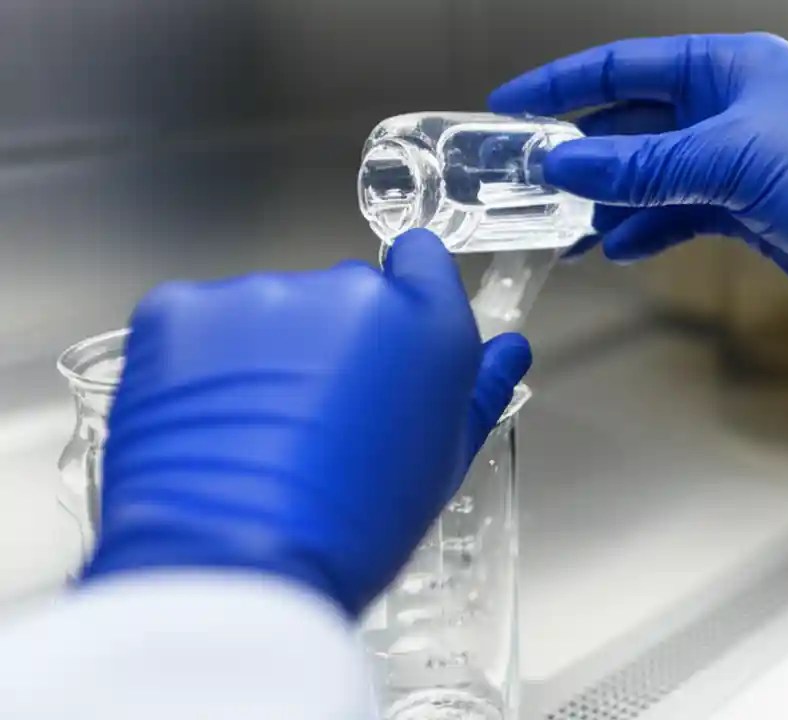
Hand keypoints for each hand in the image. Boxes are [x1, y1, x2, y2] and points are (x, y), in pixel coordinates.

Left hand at [82, 229, 531, 617]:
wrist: (239, 562)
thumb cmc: (357, 526)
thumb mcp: (442, 463)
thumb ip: (478, 390)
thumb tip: (509, 350)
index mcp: (427, 322)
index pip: (422, 258)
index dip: (406, 295)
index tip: (389, 339)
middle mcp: (350, 290)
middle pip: (343, 293)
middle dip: (333, 339)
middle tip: (319, 416)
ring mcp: (262, 294)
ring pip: (269, 311)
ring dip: (264, 352)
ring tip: (258, 432)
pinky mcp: (181, 308)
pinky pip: (197, 322)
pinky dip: (198, 363)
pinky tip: (205, 423)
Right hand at [491, 33, 787, 400]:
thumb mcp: (730, 162)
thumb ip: (642, 167)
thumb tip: (563, 165)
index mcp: (729, 68)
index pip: (626, 67)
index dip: (563, 87)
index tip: (510, 108)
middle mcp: (731, 107)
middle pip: (634, 123)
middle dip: (583, 155)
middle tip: (528, 184)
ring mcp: (741, 161)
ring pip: (653, 175)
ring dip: (609, 202)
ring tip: (564, 232)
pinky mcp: (752, 210)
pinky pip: (681, 212)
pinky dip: (647, 229)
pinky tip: (617, 249)